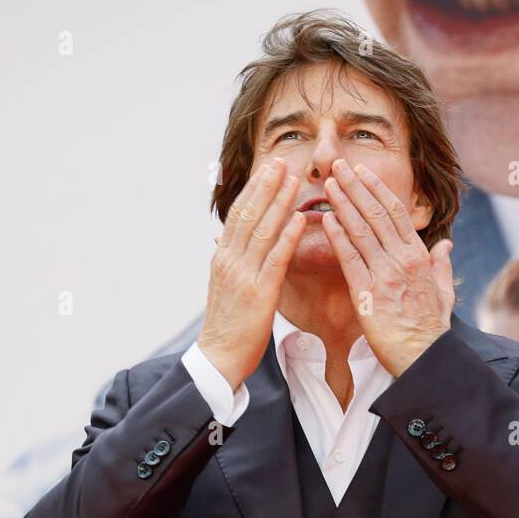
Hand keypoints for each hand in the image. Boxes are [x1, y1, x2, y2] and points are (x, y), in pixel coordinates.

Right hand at [197, 158, 306, 387]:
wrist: (219, 357)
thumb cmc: (228, 326)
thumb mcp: (225, 286)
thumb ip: (232, 261)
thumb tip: (232, 241)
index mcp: (222, 257)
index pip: (238, 214)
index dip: (254, 189)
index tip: (269, 168)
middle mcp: (230, 260)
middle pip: (250, 214)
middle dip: (267, 185)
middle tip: (284, 160)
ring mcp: (243, 275)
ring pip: (263, 230)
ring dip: (280, 201)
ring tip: (295, 179)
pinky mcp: (259, 293)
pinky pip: (276, 258)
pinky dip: (288, 236)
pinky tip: (300, 218)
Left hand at [320, 159, 454, 376]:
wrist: (424, 358)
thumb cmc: (431, 329)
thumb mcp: (444, 293)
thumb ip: (442, 266)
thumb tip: (446, 246)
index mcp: (419, 257)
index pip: (396, 213)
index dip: (376, 189)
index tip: (361, 172)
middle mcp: (403, 260)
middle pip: (376, 213)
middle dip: (355, 186)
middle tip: (338, 166)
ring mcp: (385, 275)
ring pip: (362, 230)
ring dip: (343, 203)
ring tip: (328, 183)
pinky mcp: (368, 294)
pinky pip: (350, 259)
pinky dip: (337, 236)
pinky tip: (326, 219)